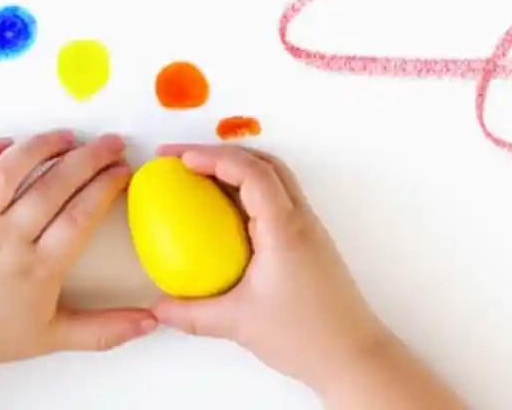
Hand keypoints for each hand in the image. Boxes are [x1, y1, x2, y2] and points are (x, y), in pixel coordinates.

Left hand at [0, 131, 156, 374]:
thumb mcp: (49, 337)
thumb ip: (103, 330)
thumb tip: (152, 322)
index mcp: (36, 271)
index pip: (80, 217)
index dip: (106, 187)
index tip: (124, 169)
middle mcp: (4, 241)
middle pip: (53, 187)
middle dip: (89, 158)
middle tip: (110, 142)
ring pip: (7, 171)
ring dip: (40, 146)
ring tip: (65, 136)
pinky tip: (6, 144)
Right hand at [150, 145, 388, 394]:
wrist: (355, 357)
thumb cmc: (306, 337)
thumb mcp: (239, 323)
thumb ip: (192, 314)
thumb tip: (157, 308)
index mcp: (284, 228)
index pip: (251, 172)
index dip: (213, 157)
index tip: (180, 160)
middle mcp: (300, 220)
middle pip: (265, 163)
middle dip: (222, 154)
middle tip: (184, 161)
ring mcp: (309, 230)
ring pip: (275, 179)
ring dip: (238, 169)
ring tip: (200, 178)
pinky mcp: (309, 244)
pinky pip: (277, 201)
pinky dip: (249, 192)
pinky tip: (224, 215)